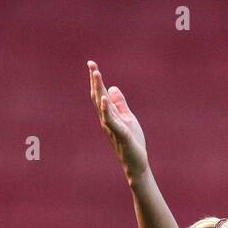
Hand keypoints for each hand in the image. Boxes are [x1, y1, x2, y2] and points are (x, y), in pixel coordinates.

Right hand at [87, 60, 148, 181]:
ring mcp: (112, 127)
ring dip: (99, 89)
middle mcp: (107, 120)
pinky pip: (112, 121)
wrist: (136, 164)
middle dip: (95, 80)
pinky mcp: (121, 134)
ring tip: (96, 74)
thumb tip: (113, 87)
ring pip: (103, 106)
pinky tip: (105, 98)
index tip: (92, 64)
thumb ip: (120, 104)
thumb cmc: (132, 142)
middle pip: (98, 97)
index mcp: (109, 115)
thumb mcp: (127, 118)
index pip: (101, 94)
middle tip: (91, 64)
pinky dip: (107, 109)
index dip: (96, 80)